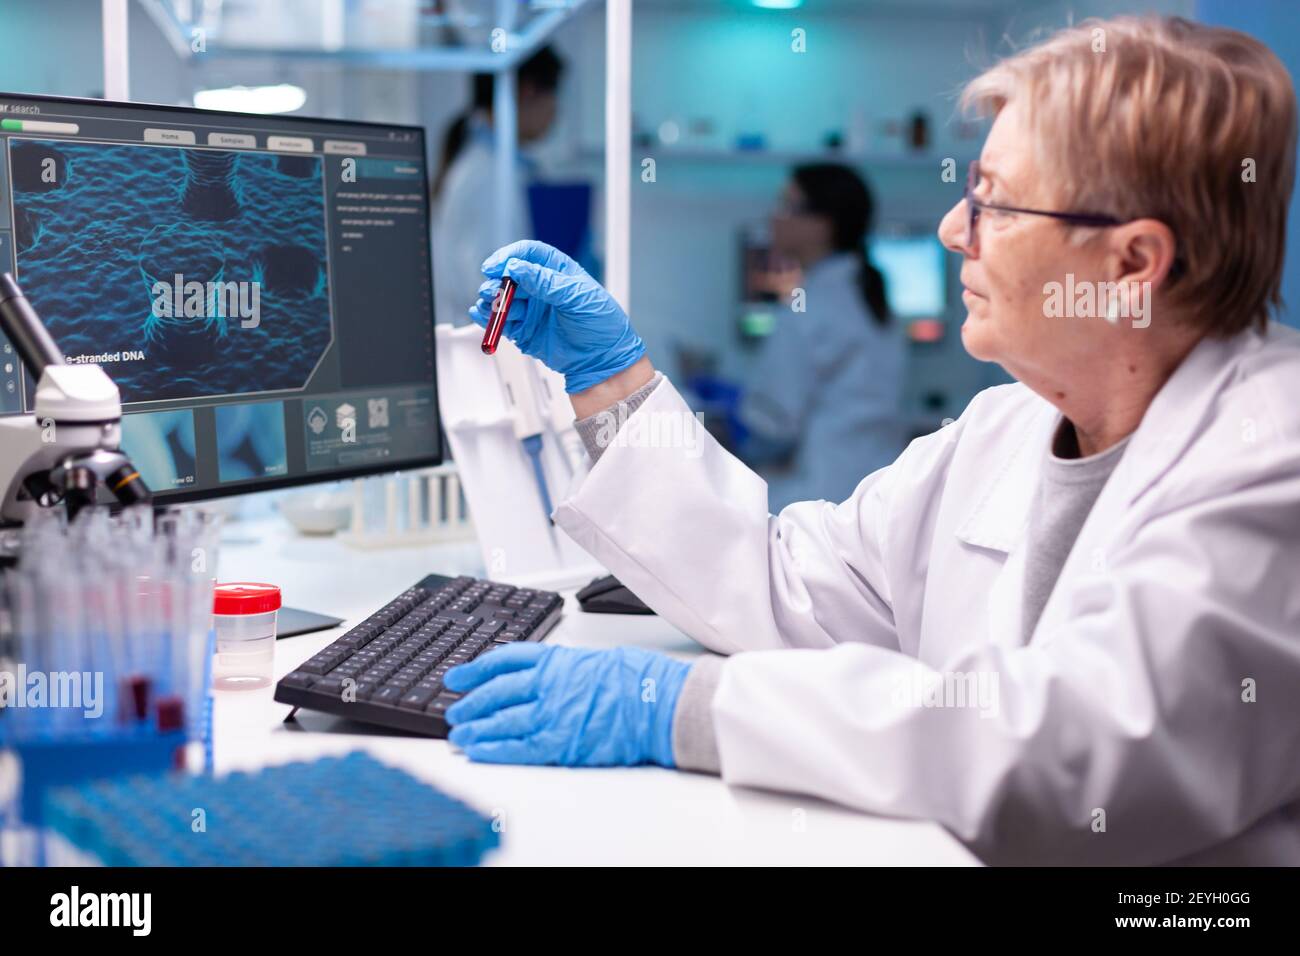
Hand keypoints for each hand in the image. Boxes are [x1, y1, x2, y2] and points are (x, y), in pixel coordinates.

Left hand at [443, 643, 690, 766]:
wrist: (657, 701)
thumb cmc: (636, 680)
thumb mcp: (594, 660)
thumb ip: (563, 670)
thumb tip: (543, 680)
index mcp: (555, 660)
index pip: (504, 660)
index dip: (475, 668)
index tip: (456, 676)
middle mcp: (547, 684)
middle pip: (496, 692)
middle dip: (470, 703)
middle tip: (454, 712)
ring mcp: (551, 713)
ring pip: (501, 720)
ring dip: (475, 728)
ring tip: (459, 735)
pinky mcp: (559, 742)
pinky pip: (518, 747)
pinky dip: (494, 749)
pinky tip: (478, 751)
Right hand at [468, 240, 646, 393]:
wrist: (603, 361)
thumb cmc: (602, 325)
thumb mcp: (578, 297)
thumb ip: (547, 283)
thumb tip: (518, 268)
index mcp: (557, 271)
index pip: (528, 253)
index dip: (509, 256)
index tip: (496, 266)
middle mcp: (541, 288)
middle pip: (509, 276)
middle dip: (497, 282)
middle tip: (493, 292)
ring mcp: (531, 309)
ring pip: (501, 299)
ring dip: (492, 302)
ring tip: (494, 309)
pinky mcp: (524, 330)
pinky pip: (501, 322)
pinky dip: (488, 319)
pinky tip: (482, 316)